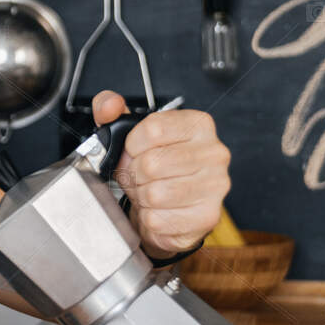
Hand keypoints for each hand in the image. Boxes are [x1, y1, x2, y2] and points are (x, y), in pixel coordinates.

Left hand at [91, 91, 230, 258]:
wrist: (174, 208)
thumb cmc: (156, 168)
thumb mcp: (131, 133)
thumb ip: (111, 110)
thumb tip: (109, 105)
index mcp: (198, 125)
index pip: (153, 129)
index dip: (132, 145)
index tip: (134, 151)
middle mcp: (213, 153)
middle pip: (152, 164)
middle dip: (133, 174)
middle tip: (138, 176)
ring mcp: (214, 186)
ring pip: (155, 194)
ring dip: (141, 196)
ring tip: (148, 192)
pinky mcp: (206, 216)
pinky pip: (158, 219)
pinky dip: (148, 218)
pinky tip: (158, 210)